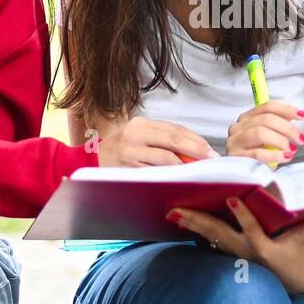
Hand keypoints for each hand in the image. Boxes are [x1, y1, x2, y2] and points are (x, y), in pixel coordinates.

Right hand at [97, 116, 217, 166]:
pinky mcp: (127, 170)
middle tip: (211, 159)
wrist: (92, 160)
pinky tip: (179, 179)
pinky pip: (154, 173)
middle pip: (172, 140)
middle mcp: (134, 135)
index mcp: (141, 124)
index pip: (175, 129)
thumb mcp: (141, 137)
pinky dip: (169, 176)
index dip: (195, 140)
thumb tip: (196, 149)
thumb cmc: (123, 149)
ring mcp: (129, 152)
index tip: (210, 150)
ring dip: (185, 166)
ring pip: (164, 159)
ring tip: (198, 171)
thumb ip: (164, 140)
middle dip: (195, 150)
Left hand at [167, 195, 303, 293]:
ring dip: (192, 227)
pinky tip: (181, 223)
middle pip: (219, 236)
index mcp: (264, 248)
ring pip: (210, 240)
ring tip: (173, 214)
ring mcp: (234, 257)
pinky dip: (196, 234)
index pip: (251, 230)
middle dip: (199, 222)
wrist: (292, 282)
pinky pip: (209, 244)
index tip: (231, 199)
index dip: (242, 215)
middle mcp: (245, 253)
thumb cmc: (298, 257)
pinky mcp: (229, 257)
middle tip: (179, 210)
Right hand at [226, 101, 303, 165]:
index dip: (286, 110)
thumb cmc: (257, 158)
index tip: (302, 115)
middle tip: (301, 138)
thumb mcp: (266, 139)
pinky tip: (285, 156)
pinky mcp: (235, 157)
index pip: (267, 107)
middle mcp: (238, 127)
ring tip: (291, 149)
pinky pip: (258, 153)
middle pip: (266, 119)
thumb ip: (276, 127)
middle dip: (288, 128)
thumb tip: (296, 119)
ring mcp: (235, 142)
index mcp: (246, 119)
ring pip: (260, 132)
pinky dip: (275, 154)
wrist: (241, 178)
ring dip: (281, 140)